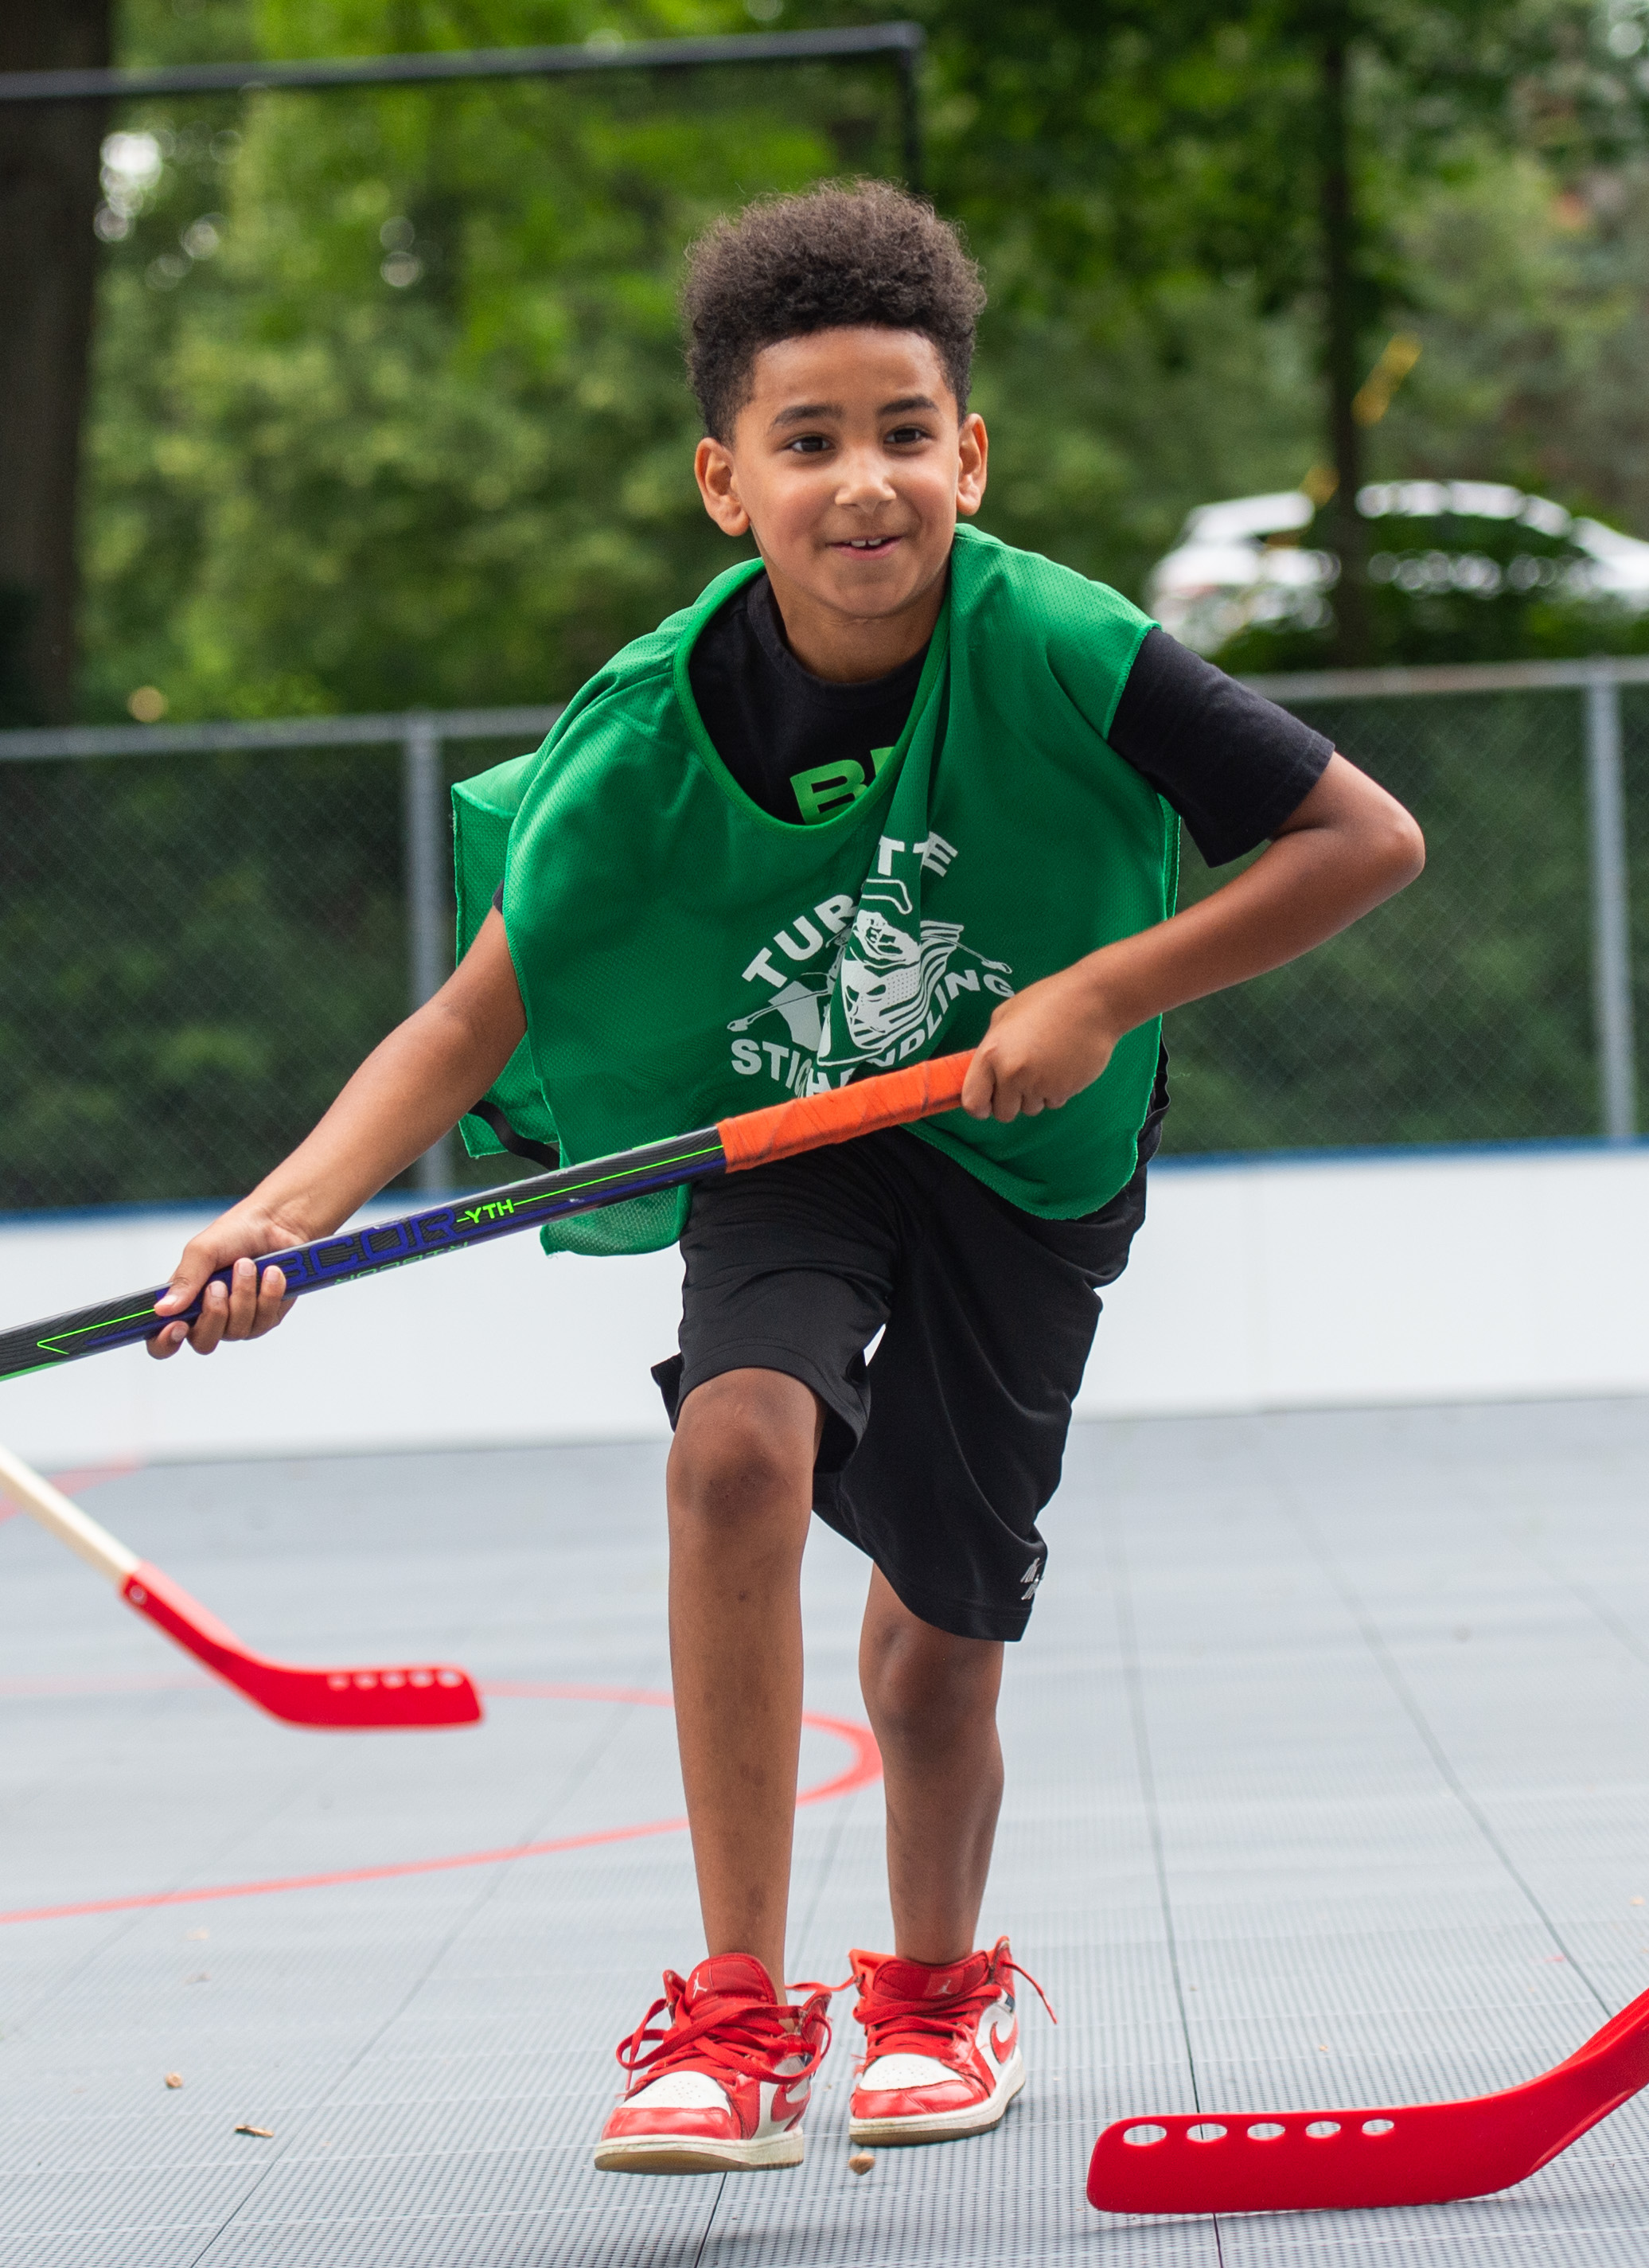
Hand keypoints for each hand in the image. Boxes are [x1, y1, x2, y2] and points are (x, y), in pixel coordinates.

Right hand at [147, 1204, 304, 1358]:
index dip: (165, 1343)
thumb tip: (162, 1310)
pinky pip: (266, 1320)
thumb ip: (184, 1280)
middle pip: (204, 1343)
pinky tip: (272, 1272)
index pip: (163, 1340)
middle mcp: (210, 1317)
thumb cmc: (235, 1234)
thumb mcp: (202, 1251)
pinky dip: (269, 1293)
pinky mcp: (268, 1317)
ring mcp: (240, 1320)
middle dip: (214, 1313)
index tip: (177, 1326)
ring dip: (244, 1294)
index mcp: (184, 1303)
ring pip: (238, 1331)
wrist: (276, 1223)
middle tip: (219, 1284)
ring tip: (248, 1264)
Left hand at [960, 963, 1120, 1121]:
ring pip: (1030, 1109)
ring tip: (1046, 1064)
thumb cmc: (1048, 1001)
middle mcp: (1013, 1074)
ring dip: (1034, 1095)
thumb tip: (984, 1073)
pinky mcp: (1065, 1090)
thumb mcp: (1005, 1015)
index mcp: (992, 1053)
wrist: (1093, 1002)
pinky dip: (1055, 1090)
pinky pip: (1053, 1102)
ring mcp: (1040, 1084)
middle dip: (1011, 1100)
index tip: (986, 1102)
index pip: (973, 1102)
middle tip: (1022, 1077)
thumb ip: (990, 1047)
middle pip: (1003, 1113)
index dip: (979, 1106)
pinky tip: (1062, 1065)